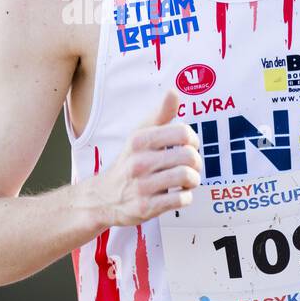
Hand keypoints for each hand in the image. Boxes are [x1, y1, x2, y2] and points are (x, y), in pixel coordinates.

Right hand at [86, 86, 203, 229]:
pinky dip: (186, 197)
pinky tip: (178, 194)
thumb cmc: (129, 163)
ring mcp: (142, 186)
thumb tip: (173, 92)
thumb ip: (160, 115)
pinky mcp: (146, 208)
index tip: (188, 146)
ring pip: (187, 177)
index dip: (193, 140)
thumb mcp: (140, 135)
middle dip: (196, 162)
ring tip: (187, 180)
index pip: (183, 132)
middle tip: (191, 166)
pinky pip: (181, 199)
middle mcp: (139, 162)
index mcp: (139, 140)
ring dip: (193, 180)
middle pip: (189, 156)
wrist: (103, 197)